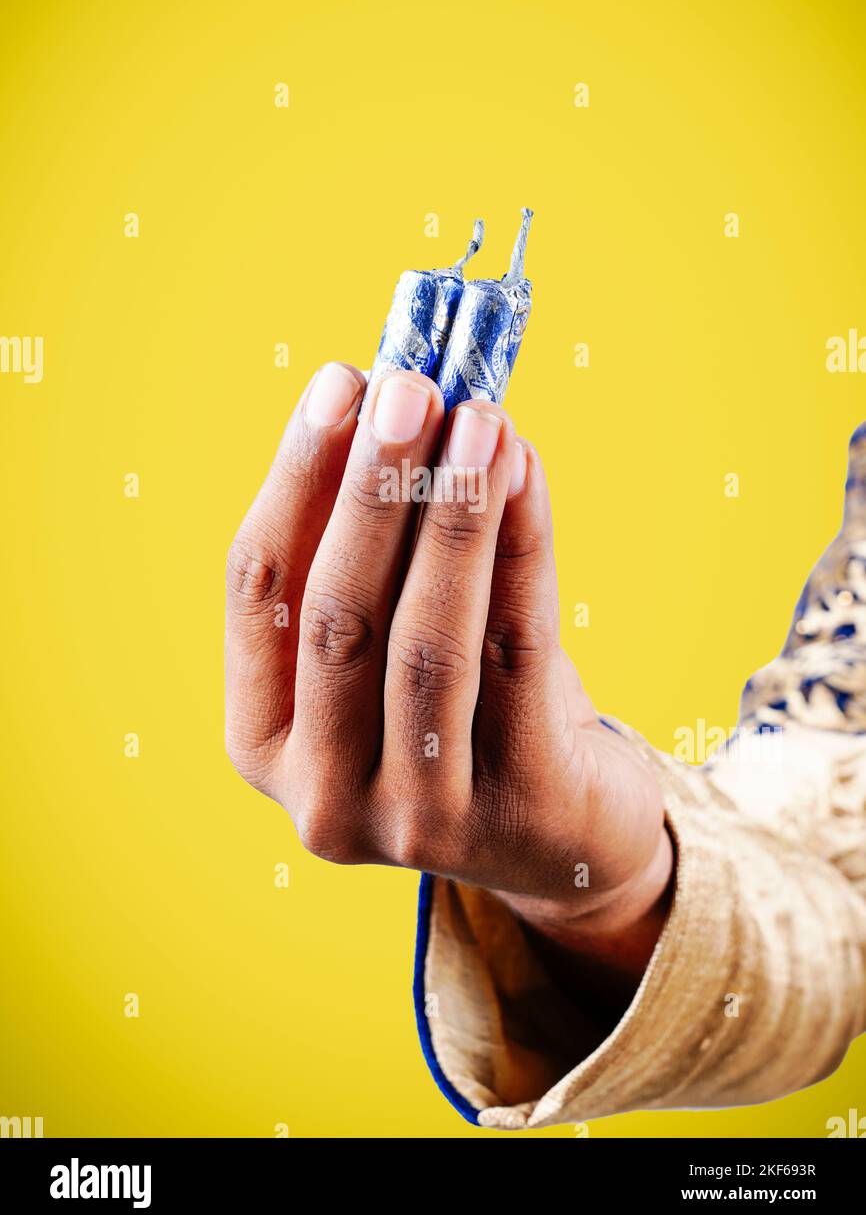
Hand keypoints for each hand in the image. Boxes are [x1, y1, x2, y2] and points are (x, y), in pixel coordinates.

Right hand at [226, 363, 672, 993]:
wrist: (562, 831)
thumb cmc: (460, 708)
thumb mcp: (393, 633)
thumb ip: (380, 543)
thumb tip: (402, 403)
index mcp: (264, 740)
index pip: (259, 594)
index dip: (296, 480)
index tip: (338, 383)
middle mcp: (322, 794)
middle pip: (337, 617)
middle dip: (372, 490)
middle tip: (410, 388)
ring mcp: (419, 818)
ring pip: (425, 643)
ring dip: (451, 516)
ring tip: (480, 418)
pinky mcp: (517, 807)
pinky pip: (518, 651)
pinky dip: (520, 548)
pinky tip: (526, 472)